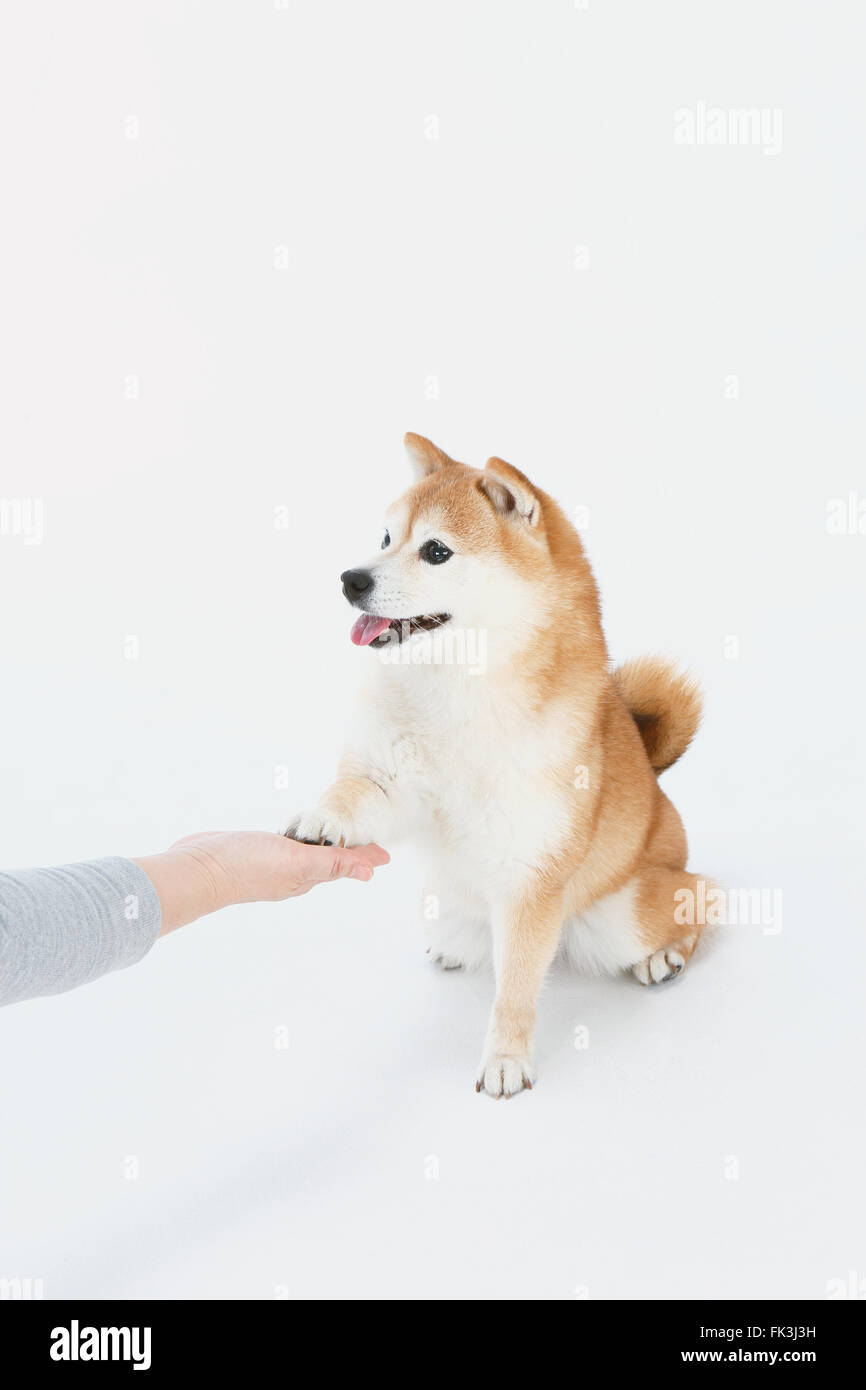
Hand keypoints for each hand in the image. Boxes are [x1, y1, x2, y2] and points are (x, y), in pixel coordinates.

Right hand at [133, 832, 389, 936]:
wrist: (199, 869)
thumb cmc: (248, 866)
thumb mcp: (296, 861)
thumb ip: (333, 863)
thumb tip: (372, 872)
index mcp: (307, 876)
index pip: (343, 863)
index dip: (364, 855)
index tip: (385, 851)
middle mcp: (292, 874)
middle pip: (327, 861)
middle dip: (347, 852)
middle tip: (366, 842)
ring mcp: (272, 865)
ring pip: (305, 855)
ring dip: (321, 847)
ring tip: (336, 838)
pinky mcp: (254, 853)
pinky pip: (283, 847)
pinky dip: (295, 841)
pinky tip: (292, 835)